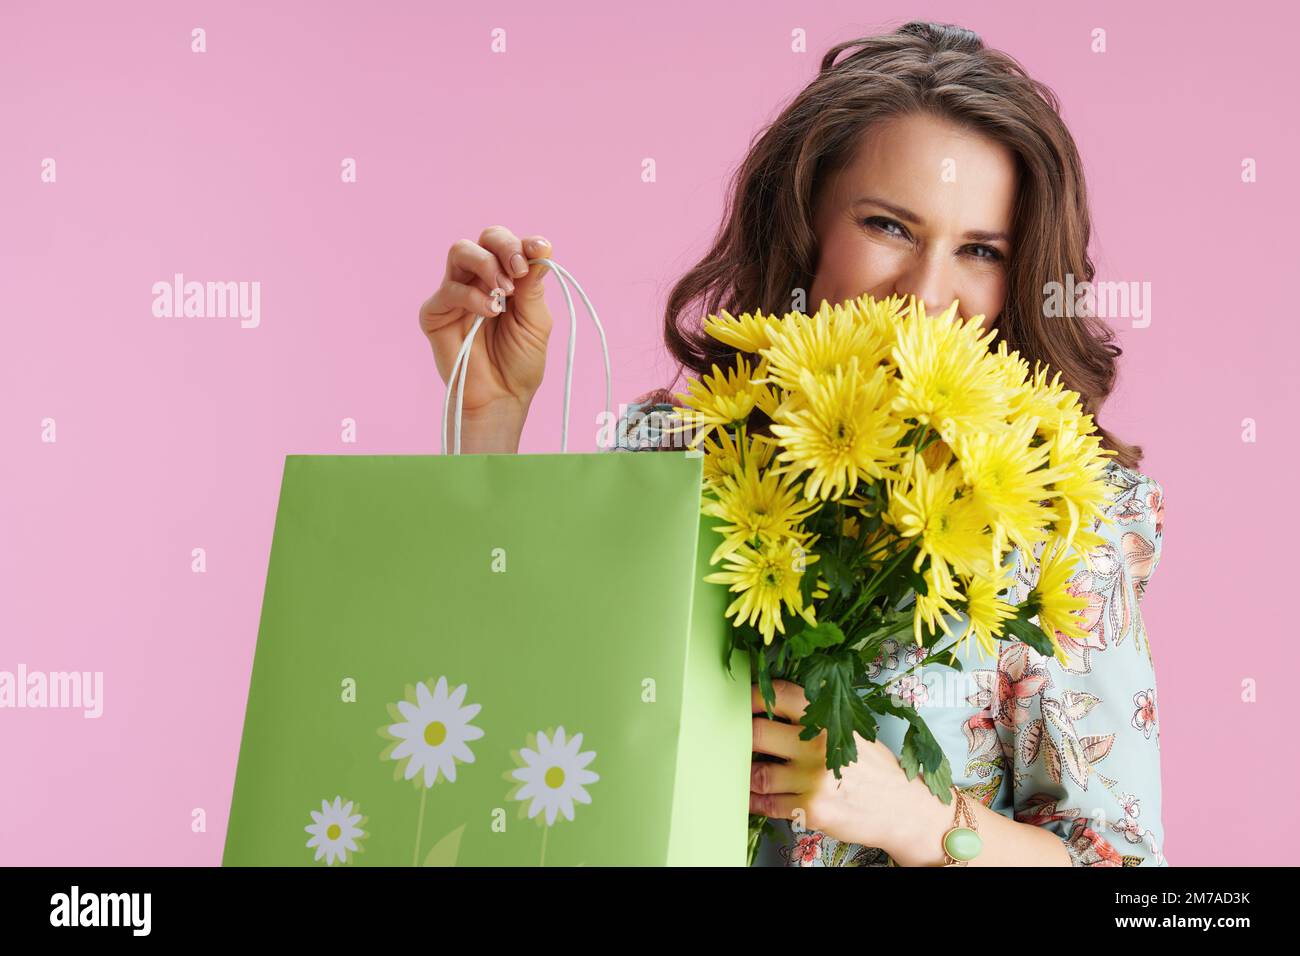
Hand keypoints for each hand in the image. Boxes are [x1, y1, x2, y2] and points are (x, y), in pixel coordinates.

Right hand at [419, 227, 555, 449]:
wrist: (501, 398)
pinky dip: (473, 296)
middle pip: (485, 239)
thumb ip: (533, 287)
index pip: (510, 246)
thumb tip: (540, 248)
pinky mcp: (435, 312)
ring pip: (460, 251)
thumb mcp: (536, 322)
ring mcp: (456, 293)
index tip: (539, 250)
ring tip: (505, 291)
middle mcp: (479, 280)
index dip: (524, 243)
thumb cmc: (520, 363)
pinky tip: (490, 312)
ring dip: (487, 264)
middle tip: (519, 271)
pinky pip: (450, 289)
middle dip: (505, 248)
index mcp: (506, 278)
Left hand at [750, 679, 945, 853]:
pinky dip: (752, 799)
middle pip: (758, 732)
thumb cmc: (875, 768)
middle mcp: (819, 745)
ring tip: (740, 767)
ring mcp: (813, 779)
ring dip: (744, 771)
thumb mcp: (853, 729)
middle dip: (739, 735)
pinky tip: (749, 794)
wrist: (904, 809)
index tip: (739, 702)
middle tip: (731, 736)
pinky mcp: (810, 809)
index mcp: (830, 718)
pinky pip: (766, 803)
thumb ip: (818, 717)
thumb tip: (772, 707)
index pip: (780, 696)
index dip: (752, 696)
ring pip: (757, 772)